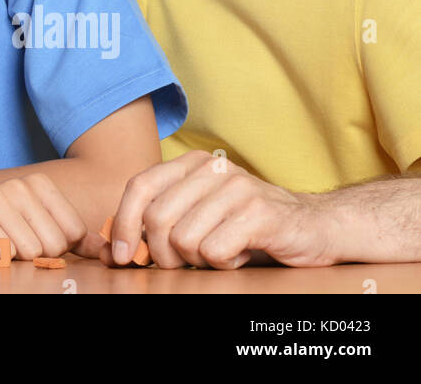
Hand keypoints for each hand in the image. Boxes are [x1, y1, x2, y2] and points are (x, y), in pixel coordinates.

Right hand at [0, 173, 93, 260]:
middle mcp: (19, 185)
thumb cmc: (12, 224)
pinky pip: (10, 252)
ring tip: (9, 240)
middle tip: (22, 239)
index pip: (75, 232)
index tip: (40, 234)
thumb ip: (78, 237)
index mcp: (40, 183)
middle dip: (42, 252)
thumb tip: (110, 249)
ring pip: (33, 252)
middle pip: (55, 244)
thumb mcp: (46, 222)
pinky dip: (5, 256)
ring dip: (23, 256)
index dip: (61, 244)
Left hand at [103, 150, 338, 268]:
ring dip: (198, 260)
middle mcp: (211, 169)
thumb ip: (161, 221)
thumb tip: (113, 247)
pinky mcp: (258, 213)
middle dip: (163, 254)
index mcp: (191, 163)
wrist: (315, 227)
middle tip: (185, 263)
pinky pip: (214, 251)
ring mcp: (236, 188)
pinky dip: (224, 264)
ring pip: (184, 239)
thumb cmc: (247, 226)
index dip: (123, 223)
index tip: (121, 256)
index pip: (140, 186)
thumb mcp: (199, 214)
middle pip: (157, 218)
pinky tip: (240, 255)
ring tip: (221, 251)